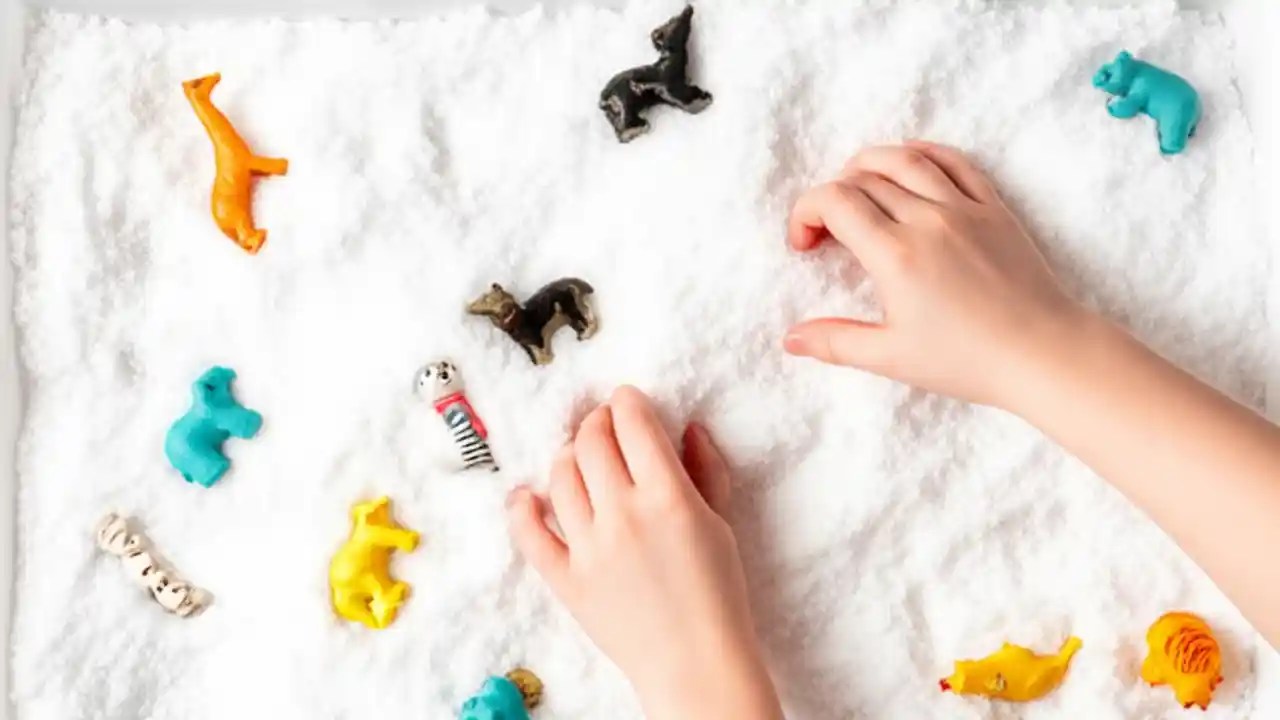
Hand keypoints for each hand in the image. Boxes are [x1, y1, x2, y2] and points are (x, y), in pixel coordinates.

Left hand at [506, 386, 781, 719]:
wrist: (695, 663)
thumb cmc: (718, 593)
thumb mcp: (722, 523)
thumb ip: (706, 470)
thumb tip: (688, 428)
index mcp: (668, 496)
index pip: (633, 424)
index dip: (626, 401)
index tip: (626, 399)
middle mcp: (622, 514)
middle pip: (591, 441)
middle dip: (597, 421)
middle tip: (603, 423)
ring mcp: (588, 547)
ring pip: (560, 475)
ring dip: (568, 455)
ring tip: (579, 458)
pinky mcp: (565, 578)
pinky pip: (529, 533)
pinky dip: (522, 507)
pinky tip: (526, 496)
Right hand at [784, 141, 1088, 410]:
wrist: (1043, 353)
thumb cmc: (968, 360)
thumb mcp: (892, 358)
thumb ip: (836, 342)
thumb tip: (790, 338)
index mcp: (895, 255)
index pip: (834, 202)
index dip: (806, 212)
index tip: (806, 244)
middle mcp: (926, 219)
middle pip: (862, 178)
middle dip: (831, 195)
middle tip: (827, 231)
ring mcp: (963, 208)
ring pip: (904, 159)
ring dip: (869, 164)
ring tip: (856, 186)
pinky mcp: (993, 207)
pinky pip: (954, 162)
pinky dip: (922, 153)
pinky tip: (908, 161)